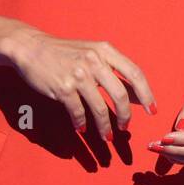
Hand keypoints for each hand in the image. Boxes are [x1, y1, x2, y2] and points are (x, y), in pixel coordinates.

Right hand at [3, 28, 155, 138]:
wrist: (31, 48)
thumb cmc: (65, 53)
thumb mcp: (92, 53)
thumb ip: (114, 71)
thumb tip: (136, 95)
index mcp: (105, 50)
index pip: (134, 73)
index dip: (146, 94)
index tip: (152, 110)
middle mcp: (94, 61)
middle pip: (120, 95)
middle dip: (126, 116)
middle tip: (126, 127)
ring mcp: (78, 75)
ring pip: (100, 108)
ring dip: (105, 127)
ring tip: (108, 136)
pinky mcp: (63, 88)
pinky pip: (78, 113)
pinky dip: (82, 124)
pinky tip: (82, 128)